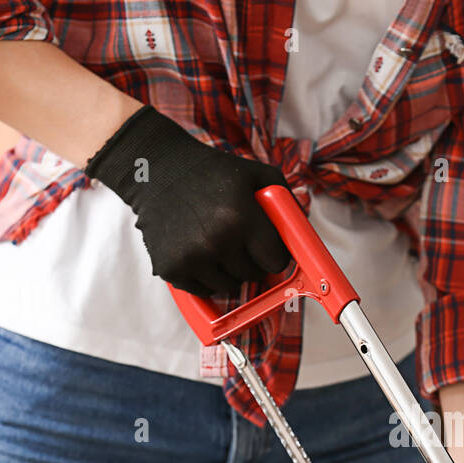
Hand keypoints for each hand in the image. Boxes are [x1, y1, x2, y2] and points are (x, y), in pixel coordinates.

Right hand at [85, 105, 291, 297]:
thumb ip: (287, 203)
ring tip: (218, 242)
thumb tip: (306, 237)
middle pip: (254, 275)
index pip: (276, 261)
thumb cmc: (212, 172)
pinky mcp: (170, 269)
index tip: (267, 247)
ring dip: (230, 271)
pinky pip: (204, 290)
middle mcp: (216, 241)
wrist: (157, 169)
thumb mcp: (257, 175)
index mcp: (241, 218)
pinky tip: (200, 251)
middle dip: (252, 261)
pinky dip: (207, 278)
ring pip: (230, 286)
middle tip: (239, 239)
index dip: (275, 254)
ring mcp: (191, 258)